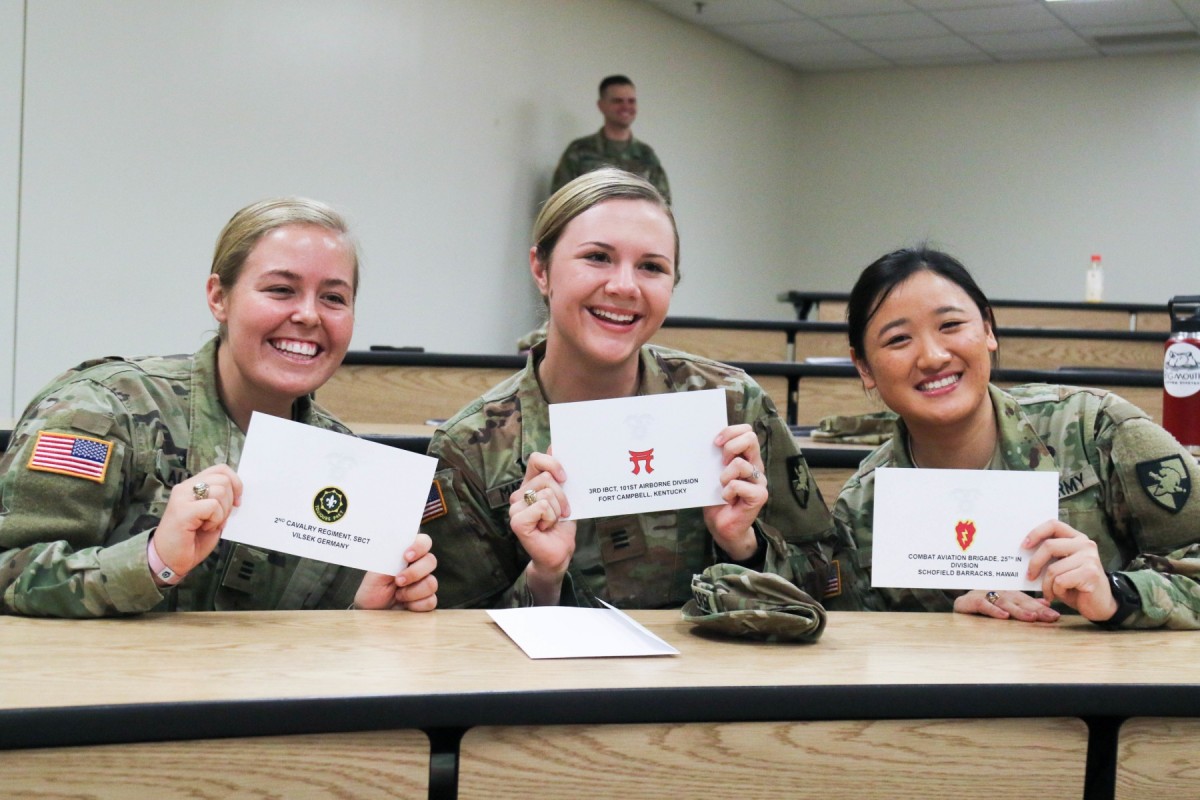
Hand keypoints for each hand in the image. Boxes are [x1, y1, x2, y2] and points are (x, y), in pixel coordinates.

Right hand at [154, 465, 242, 574]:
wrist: (168, 559)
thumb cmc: (190, 540)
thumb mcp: (211, 516)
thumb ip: (220, 501)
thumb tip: (238, 494)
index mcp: (192, 486)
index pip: (220, 469)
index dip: (235, 483)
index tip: (237, 501)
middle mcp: (185, 487)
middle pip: (223, 479)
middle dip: (229, 501)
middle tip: (219, 518)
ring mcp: (182, 497)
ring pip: (220, 491)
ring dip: (222, 512)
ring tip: (210, 524)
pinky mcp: (183, 510)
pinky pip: (213, 506)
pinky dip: (216, 520)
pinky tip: (205, 528)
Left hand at [354, 533, 437, 610]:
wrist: (371, 612)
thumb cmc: (373, 588)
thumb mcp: (376, 572)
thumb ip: (389, 558)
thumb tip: (399, 546)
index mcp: (408, 555)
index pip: (424, 542)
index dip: (419, 546)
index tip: (406, 556)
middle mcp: (419, 567)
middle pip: (431, 561)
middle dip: (414, 573)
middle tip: (398, 581)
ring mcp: (424, 584)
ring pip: (431, 583)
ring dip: (412, 592)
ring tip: (398, 595)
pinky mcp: (426, 601)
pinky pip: (430, 600)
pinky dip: (415, 604)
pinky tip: (405, 605)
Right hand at [508, 449, 576, 603]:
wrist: (559, 552)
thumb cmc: (562, 525)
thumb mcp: (566, 495)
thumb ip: (559, 473)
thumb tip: (555, 444)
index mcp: (530, 483)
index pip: (536, 459)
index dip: (552, 463)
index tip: (565, 477)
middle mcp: (519, 493)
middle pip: (546, 477)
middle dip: (562, 496)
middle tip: (562, 511)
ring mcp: (515, 507)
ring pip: (546, 493)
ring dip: (557, 510)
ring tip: (552, 521)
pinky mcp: (517, 521)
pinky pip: (541, 506)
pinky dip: (550, 518)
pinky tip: (545, 527)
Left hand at [702, 424, 766, 560]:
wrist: (721, 526)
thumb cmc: (715, 498)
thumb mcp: (713, 472)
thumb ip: (716, 457)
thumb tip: (706, 440)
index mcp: (746, 457)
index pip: (746, 431)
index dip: (730, 431)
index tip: (715, 443)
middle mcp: (755, 465)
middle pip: (750, 438)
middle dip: (730, 447)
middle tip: (721, 462)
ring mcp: (759, 480)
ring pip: (740, 464)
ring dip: (724, 477)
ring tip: (722, 488)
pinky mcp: (760, 496)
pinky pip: (738, 485)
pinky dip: (727, 492)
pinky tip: (727, 499)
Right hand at [953, 589, 1059, 622]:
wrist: (953, 605)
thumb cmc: (977, 605)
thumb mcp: (1001, 603)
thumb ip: (1022, 603)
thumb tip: (1045, 603)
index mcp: (1004, 592)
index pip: (1025, 599)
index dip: (1040, 607)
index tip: (1055, 615)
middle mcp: (994, 592)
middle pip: (1017, 599)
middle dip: (1034, 609)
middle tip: (1050, 616)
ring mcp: (980, 596)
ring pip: (1002, 602)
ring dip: (1018, 610)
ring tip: (1031, 618)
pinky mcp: (967, 602)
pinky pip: (982, 605)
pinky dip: (993, 610)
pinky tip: (1004, 616)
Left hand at [1024, 520, 1118, 621]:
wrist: (1099, 605)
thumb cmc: (1075, 585)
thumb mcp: (1061, 566)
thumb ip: (1050, 556)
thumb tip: (1023, 552)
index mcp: (1076, 538)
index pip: (1053, 525)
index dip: (1036, 533)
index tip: (1023, 546)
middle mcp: (1085, 544)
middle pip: (1049, 546)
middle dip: (1034, 563)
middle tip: (1029, 576)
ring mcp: (1090, 558)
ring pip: (1053, 568)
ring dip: (1046, 585)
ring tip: (1048, 592)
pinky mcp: (1090, 574)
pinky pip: (1060, 581)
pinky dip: (1054, 591)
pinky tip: (1058, 596)